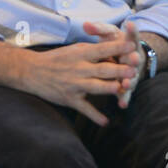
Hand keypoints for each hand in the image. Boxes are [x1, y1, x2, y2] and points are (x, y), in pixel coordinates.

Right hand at [0, 31, 140, 125]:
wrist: (31, 71)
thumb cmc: (56, 59)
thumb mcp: (74, 49)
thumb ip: (92, 51)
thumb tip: (112, 49)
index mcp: (80, 53)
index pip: (102, 49)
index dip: (118, 47)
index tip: (133, 45)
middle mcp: (78, 68)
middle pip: (103, 69)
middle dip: (120, 70)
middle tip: (135, 70)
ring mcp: (74, 84)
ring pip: (96, 87)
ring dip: (111, 89)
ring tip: (124, 90)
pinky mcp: (69, 99)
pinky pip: (84, 109)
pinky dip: (95, 116)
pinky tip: (105, 122)